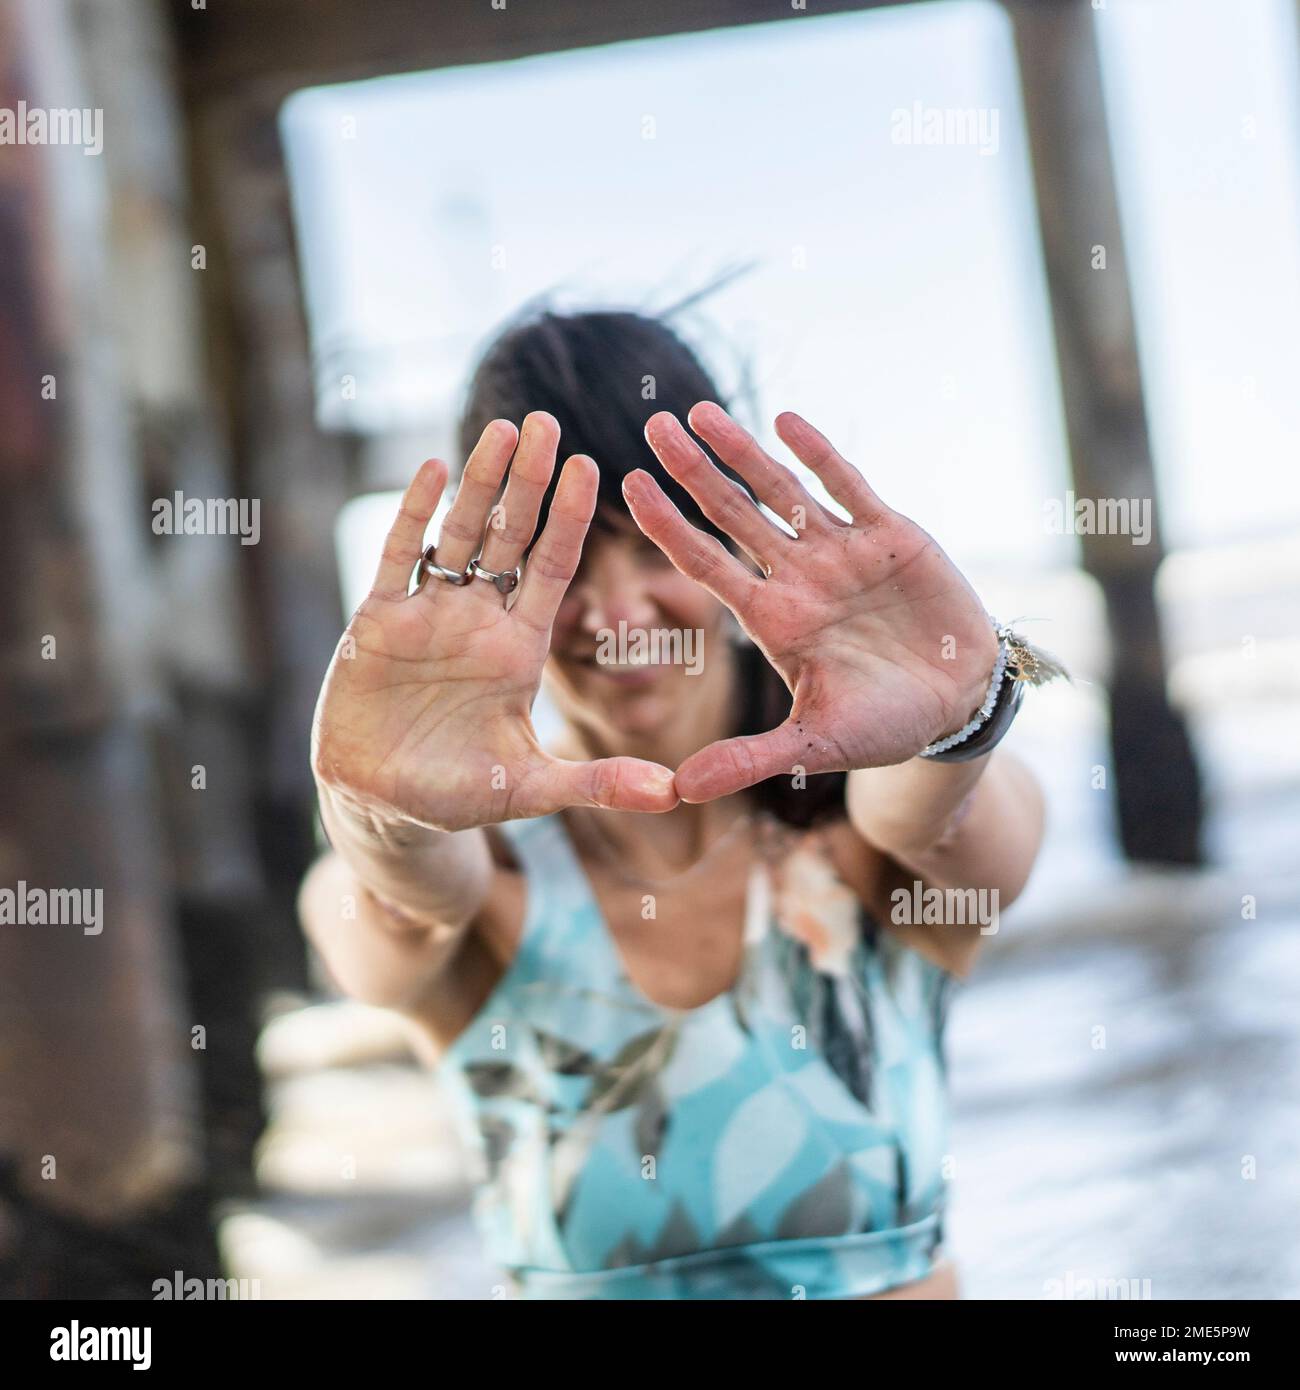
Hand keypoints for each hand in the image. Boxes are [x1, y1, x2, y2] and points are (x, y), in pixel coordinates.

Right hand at [311, 413, 677, 832]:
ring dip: (478, 483)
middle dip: (528, 482)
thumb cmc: (458, 795)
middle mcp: (478, 621)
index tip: (592, 468)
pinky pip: (398, 556)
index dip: (569, 520)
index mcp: (518, 649)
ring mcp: (428, 616)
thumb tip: (676, 794)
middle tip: (545, 422)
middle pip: (509, 537)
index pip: (550, 569)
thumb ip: (600, 782)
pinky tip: (433, 468)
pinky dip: (414, 514)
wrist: (382, 805)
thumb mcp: (534, 786)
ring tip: (500, 428)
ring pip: (458, 534)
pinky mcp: (377, 622)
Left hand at [623, 402, 998, 802]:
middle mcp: (798, 577)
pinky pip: (849, 486)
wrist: (959, 703)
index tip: (628, 488)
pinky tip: (785, 421)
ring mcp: (841, 552)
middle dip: (694, 473)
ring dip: (743, 452)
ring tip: (700, 413)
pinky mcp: (890, 536)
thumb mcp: (814, 744)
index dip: (668, 527)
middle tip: (652, 425)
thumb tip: (678, 792)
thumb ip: (749, 759)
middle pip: (734, 514)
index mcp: (773, 619)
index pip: (706, 564)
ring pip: (783, 491)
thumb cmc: (884, 725)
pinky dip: (820, 455)